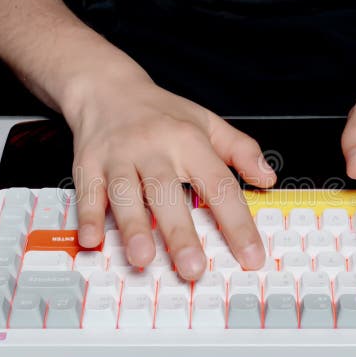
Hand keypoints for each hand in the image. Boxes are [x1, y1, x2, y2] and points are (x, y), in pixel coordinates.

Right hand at [62, 67, 275, 279]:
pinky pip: (87, 192)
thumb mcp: (207, 122)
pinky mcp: (88, 164)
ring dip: (133, 227)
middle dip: (180, 233)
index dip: (237, 223)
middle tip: (193, 269)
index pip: (219, 185)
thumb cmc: (160, 113)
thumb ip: (240, 150)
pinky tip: (92, 240)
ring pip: (125, 194)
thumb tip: (268, 178)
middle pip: (167, 192)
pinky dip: (88, 216)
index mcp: (188, 141)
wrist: (107, 87)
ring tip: (142, 260)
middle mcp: (153, 148)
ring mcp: (118, 157)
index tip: (250, 256)